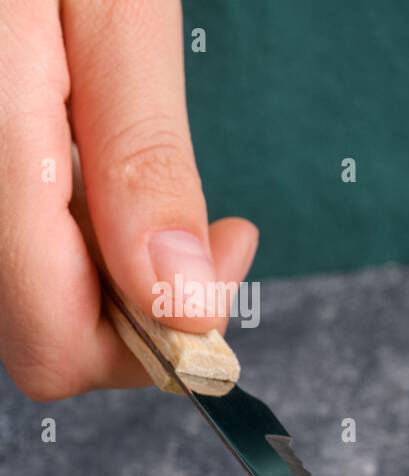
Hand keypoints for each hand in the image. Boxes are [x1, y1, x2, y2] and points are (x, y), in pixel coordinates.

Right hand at [0, 0, 257, 400]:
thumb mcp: (104, 9)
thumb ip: (137, 156)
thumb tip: (182, 300)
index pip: (56, 349)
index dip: (154, 346)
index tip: (227, 269)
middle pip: (40, 334)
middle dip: (143, 307)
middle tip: (218, 235)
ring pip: (28, 289)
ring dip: (111, 265)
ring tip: (153, 184)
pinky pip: (16, 238)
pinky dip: (73, 227)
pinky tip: (98, 164)